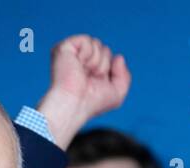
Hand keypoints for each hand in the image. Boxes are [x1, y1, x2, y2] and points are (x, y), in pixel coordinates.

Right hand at [36, 35, 130, 150]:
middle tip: (89, 78)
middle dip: (103, 65)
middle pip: (105, 49)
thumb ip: (125, 75)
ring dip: (95, 61)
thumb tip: (118, 57)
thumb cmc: (91, 103)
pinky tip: (78, 65)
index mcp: (89, 70)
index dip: (108, 69)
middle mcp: (80, 61)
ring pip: (97, 44)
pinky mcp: (64, 48)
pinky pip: (86, 40)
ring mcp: (71, 54)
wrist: (74, 105)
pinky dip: (87, 54)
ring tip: (83, 73)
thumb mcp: (117, 93)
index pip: (108, 57)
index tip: (97, 83)